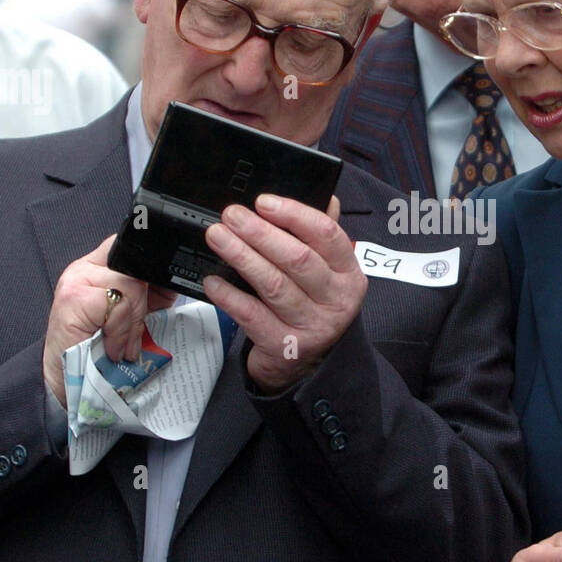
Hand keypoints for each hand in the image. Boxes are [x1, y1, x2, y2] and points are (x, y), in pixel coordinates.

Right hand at [42, 235, 177, 404]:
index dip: (152, 268)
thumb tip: (176, 282)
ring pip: (130, 285)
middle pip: (136, 267)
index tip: (161, 296)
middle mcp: (86, 268)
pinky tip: (111, 348)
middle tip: (137, 334)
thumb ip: (147, 295)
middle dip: (144, 304)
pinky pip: (116, 304)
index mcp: (100, 267)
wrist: (65, 381)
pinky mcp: (74, 298)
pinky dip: (120, 332)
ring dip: (132, 324)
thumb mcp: (130, 316)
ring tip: (123, 346)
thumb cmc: (96, 351)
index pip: (132, 248)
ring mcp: (77, 280)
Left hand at [202, 194, 365, 393]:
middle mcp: (335, 300)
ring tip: (217, 237)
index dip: (295, 215)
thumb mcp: (328, 273)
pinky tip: (213, 280)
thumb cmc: (315, 307)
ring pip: (273, 285)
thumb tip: (326, 196)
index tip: (264, 202)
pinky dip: (230, 296)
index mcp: (348, 274)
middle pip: (298, 259)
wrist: (310, 365)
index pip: (327, 235)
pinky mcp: (284, 347)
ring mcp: (312, 326)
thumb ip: (323, 237)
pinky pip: (252, 316)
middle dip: (260, 233)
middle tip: (231, 216)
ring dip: (241, 257)